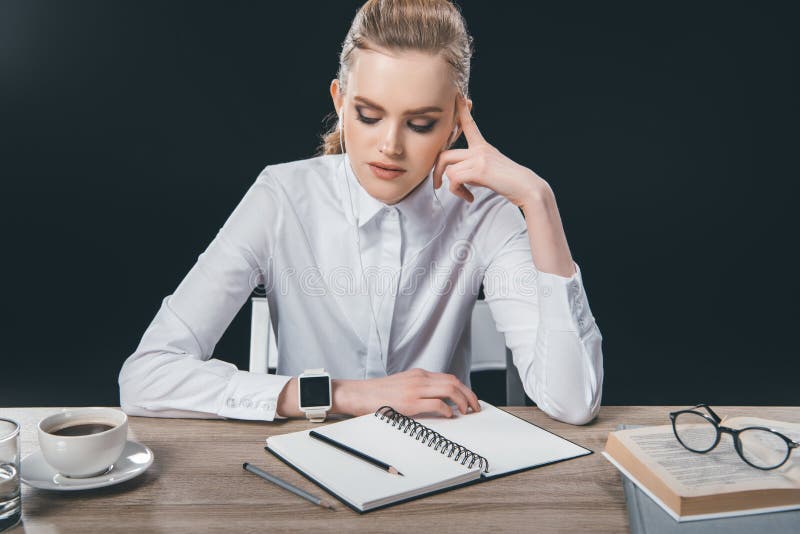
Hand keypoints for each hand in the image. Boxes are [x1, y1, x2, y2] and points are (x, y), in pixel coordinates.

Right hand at [341, 368, 480, 417]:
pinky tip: (449, 415)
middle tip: (475, 407)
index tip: (470, 399)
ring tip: (466, 412)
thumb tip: (437, 401)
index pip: (449, 378)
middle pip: (454, 382)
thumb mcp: (402, 385)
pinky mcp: (410, 402)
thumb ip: (419, 389)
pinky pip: (437, 404)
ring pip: (450, 390)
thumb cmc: (377, 393)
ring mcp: (415, 389)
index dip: (464, 388)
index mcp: (419, 374)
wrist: (358, 394)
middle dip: (469, 395)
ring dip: (463, 401)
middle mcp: (420, 378)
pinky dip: (447, 409)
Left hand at [433, 94, 550, 207]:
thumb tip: (455, 175)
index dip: (462, 111)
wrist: (526, 187)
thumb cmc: (509, 182)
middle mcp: (479, 149)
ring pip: (448, 169)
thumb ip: (473, 167)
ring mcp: (479, 158)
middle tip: (437, 184)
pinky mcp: (479, 170)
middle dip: (436, 171)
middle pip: (445, 154)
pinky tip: (469, 197)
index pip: (469, 125)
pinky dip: (458, 191)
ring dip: (451, 186)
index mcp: (483, 147)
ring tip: (463, 193)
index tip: (458, 96)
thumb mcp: (490, 169)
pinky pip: (454, 179)